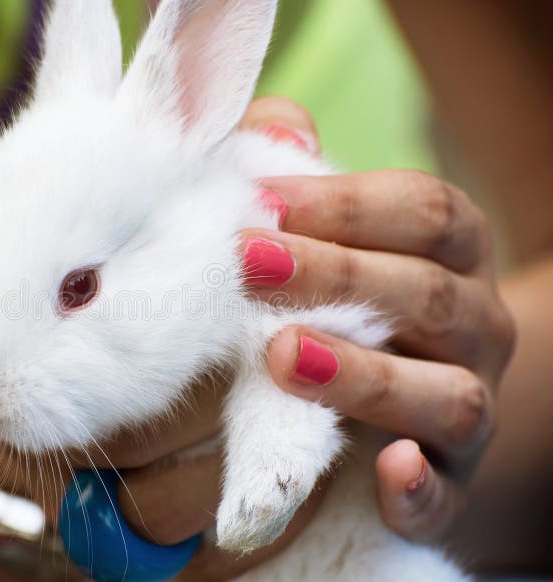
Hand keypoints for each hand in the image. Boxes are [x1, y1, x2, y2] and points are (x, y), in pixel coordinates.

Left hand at [0, 96, 514, 579]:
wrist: (400, 412)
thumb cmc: (350, 306)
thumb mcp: (332, 242)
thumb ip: (301, 185)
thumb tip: (273, 131)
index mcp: (450, 258)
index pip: (426, 212)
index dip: (347, 203)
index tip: (259, 201)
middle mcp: (476, 328)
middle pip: (432, 294)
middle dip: (340, 275)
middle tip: (249, 264)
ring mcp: (470, 411)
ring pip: (450, 393)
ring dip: (366, 375)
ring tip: (282, 354)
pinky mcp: (450, 486)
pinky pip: (446, 494)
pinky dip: (421, 487)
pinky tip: (386, 470)